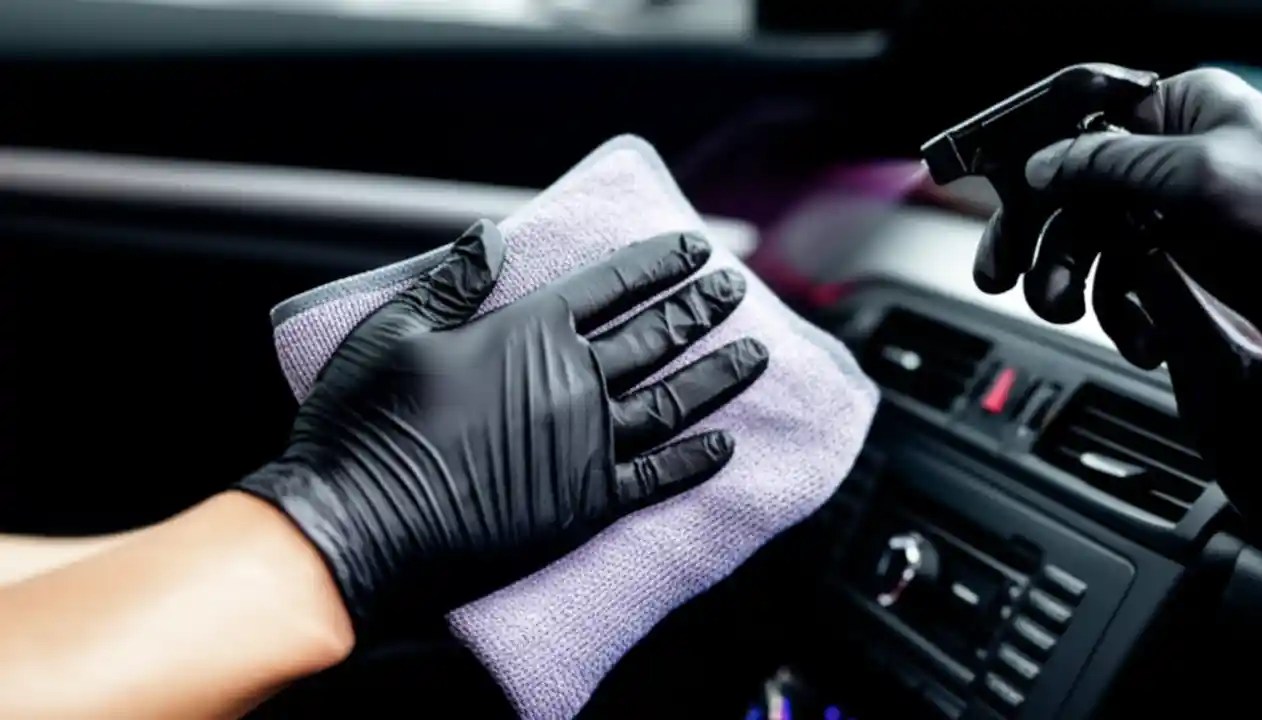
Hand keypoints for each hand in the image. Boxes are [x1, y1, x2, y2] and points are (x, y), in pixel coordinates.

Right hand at [238, 221, 767, 636]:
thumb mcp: (395, 328)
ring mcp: (587, 445)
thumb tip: (491, 233)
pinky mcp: (585, 505)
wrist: (356, 525)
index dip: (658, 261)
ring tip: (756, 353)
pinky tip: (726, 446)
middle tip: (737, 287)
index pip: (612, 283)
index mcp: (528, 331)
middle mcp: (571, 382)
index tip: (695, 246)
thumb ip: (454, 279)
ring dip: (718, 373)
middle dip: (701, 305)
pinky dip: (696, 461)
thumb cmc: (366, 423)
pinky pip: (657, 478)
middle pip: (656, 333)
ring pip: (674, 399)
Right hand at [975, 66, 1261, 366]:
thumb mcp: (1201, 172)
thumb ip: (1109, 163)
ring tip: (1069, 309)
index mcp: (1178, 114)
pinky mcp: (1186, 274)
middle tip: (1004, 274)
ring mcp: (1175, 220)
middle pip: (1069, 193)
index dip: (1027, 151)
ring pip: (1089, 250)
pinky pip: (1125, 291)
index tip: (984, 185)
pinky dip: (1121, 318)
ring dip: (1072, 287)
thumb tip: (1042, 165)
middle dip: (1040, 239)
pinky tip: (1140, 335)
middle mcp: (1170, 163)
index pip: (1079, 118)